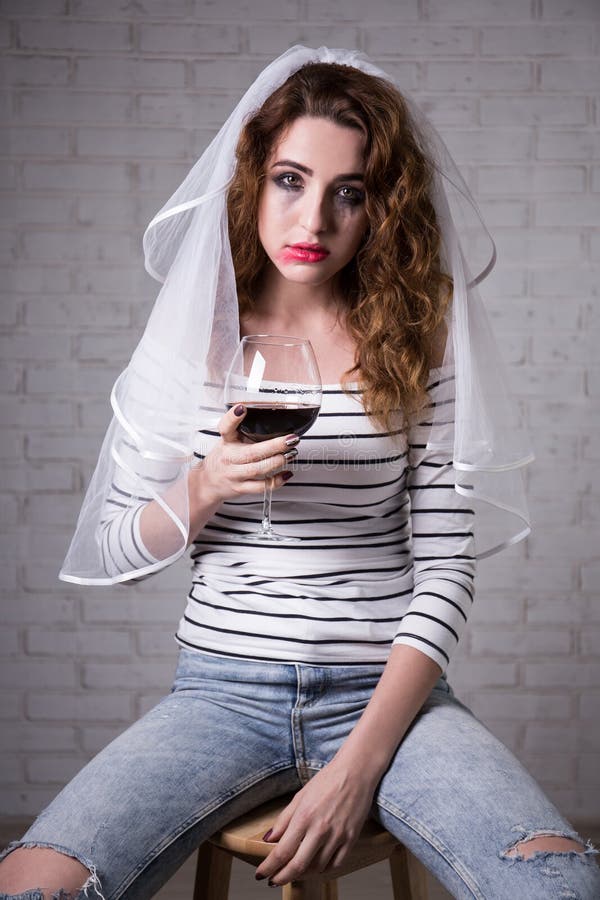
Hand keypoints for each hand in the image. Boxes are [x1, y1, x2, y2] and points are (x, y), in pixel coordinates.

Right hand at [194, 404, 297, 504]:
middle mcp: (229, 457)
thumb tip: (275, 418)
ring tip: (291, 454)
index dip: (232, 418)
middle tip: (291, 439)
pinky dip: (276, 481)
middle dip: (274, 445)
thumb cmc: (224, 457)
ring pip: (257, 469)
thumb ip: (245, 430)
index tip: (242, 408)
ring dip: (277, 462)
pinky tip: (286, 473)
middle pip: (251, 452)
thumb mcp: (229, 440)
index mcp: (226, 441)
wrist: (209, 482)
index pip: (226, 427)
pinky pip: (260, 487)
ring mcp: (234, 474)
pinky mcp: (240, 488)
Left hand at [255, 758, 376, 886]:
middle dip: (282, 877)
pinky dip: (324, 869)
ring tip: (294, 871)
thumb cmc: (327, 780)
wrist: (356, 771)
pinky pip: (336, 864)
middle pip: (298, 865)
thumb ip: (284, 819)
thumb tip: (269, 839)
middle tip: (273, 881)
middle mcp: (320, 829)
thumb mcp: (300, 796)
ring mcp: (337, 835)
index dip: (269, 867)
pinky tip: (316, 866)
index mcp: (304, 816)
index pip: (282, 851)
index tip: (261, 874)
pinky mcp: (351, 838)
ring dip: (302, 874)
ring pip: (317, 868)